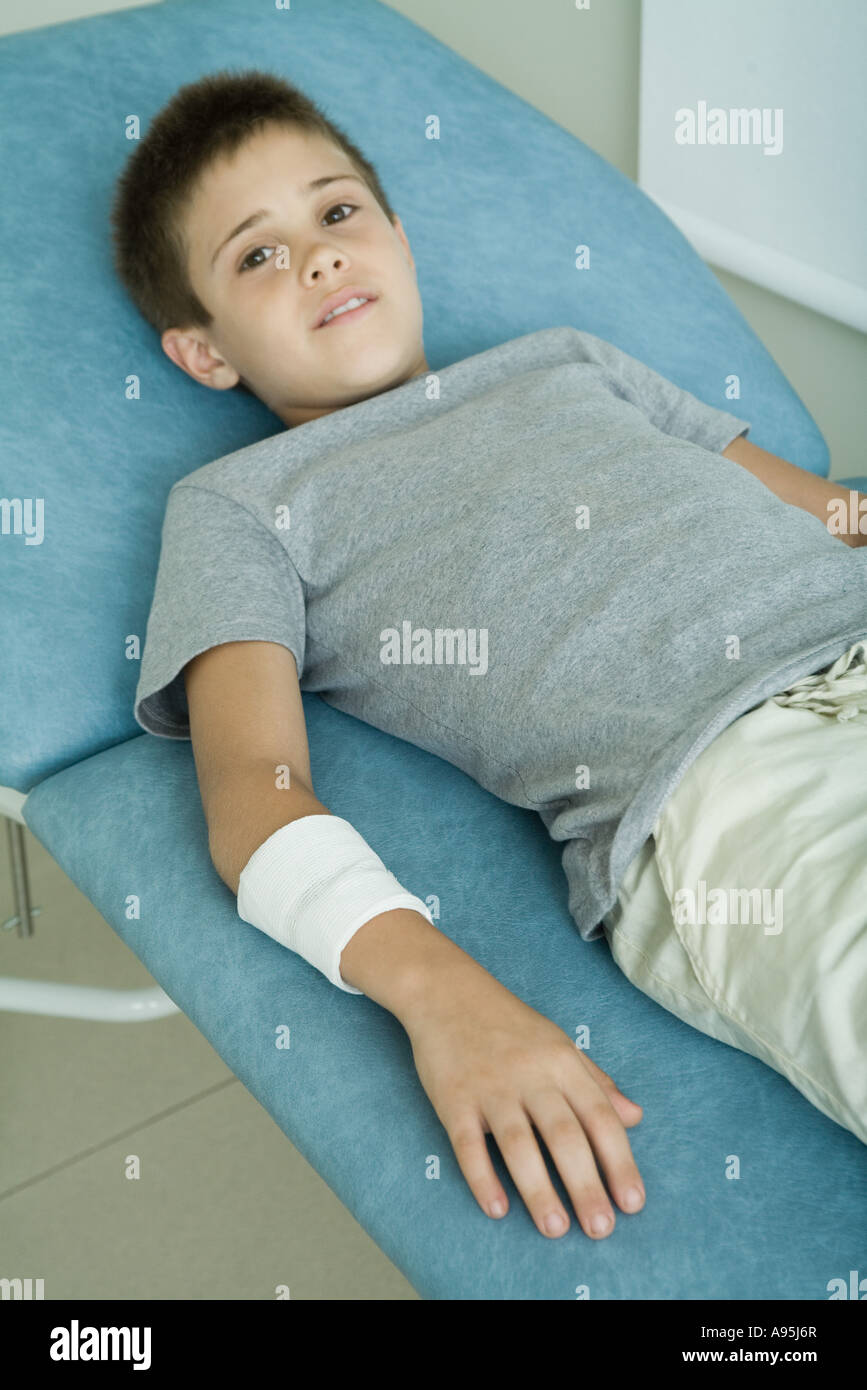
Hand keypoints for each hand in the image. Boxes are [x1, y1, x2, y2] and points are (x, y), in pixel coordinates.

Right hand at [402, 965, 644, 1238]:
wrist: (447, 991)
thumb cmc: (509, 1024)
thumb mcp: (559, 1044)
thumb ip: (597, 1082)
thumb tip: (636, 1118)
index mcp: (562, 1063)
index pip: (599, 1117)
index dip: (619, 1161)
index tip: (632, 1203)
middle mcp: (530, 1075)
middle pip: (563, 1136)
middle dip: (585, 1186)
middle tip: (600, 1230)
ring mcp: (490, 1087)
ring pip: (518, 1144)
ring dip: (538, 1189)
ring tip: (554, 1229)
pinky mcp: (453, 1098)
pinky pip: (468, 1143)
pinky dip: (482, 1177)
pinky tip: (497, 1209)